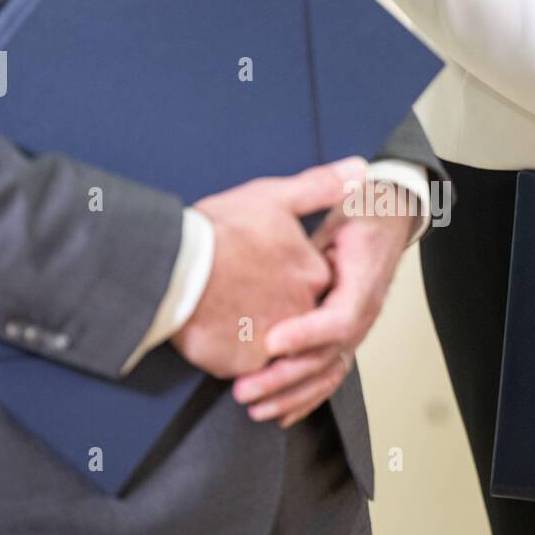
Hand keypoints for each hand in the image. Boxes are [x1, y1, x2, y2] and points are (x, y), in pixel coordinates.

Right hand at [170, 158, 366, 378]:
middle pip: (291, 314)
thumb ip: (321, 187)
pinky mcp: (243, 363)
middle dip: (267, 305)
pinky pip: (241, 362)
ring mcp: (275, 341)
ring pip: (266, 341)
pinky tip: (209, 329)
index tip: (256, 263)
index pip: (308, 281)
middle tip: (233, 287)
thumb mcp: (274, 197)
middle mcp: (302, 312)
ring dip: (247, 329)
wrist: (174, 268)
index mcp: (312, 274)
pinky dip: (227, 351)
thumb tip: (360, 171)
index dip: (280, 271)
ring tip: (218, 309)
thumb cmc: (220, 230)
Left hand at [232, 187, 415, 427]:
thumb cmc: (361, 207)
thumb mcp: (349, 193)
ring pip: (326, 373)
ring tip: (253, 405)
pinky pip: (327, 375)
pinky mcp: (342, 337)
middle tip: (246, 386)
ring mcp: (354, 329)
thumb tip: (354, 177)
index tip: (272, 340)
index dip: (307, 333)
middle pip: (327, 357)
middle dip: (285, 376)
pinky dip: (304, 398)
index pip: (340, 319)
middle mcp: (361, 312)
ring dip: (290, 394)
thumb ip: (335, 190)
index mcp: (363, 281)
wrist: (385, 217)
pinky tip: (278, 413)